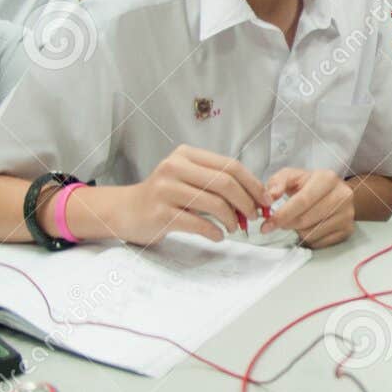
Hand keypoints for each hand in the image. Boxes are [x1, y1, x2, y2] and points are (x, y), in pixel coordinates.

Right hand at [103, 145, 267, 244]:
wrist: (126, 211)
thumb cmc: (164, 196)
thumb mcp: (188, 178)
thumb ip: (217, 181)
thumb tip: (256, 196)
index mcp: (187, 155)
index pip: (230, 166)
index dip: (253, 184)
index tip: (265, 200)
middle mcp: (175, 167)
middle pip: (226, 183)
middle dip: (246, 202)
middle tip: (253, 216)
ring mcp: (166, 189)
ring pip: (215, 203)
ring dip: (231, 219)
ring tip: (233, 227)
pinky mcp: (161, 213)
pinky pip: (199, 223)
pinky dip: (215, 232)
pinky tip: (218, 236)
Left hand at [265, 167, 354, 248]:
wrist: (337, 192)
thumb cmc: (311, 185)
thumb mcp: (293, 176)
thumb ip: (277, 182)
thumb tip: (269, 196)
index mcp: (327, 179)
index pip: (302, 201)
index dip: (282, 215)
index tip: (267, 225)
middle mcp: (342, 196)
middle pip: (306, 219)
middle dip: (287, 224)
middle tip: (278, 223)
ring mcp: (347, 215)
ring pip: (311, 233)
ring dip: (298, 231)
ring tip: (297, 221)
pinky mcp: (348, 230)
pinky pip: (320, 242)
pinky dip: (308, 238)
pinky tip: (308, 227)